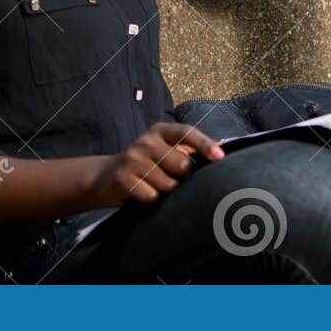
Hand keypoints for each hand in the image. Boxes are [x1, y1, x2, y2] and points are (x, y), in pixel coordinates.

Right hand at [87, 122, 223, 206]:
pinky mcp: (123, 178)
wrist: (106, 177)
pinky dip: (153, 199)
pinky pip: (152, 196)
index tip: (220, 156)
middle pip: (181, 164)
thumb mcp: (166, 149)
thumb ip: (192, 147)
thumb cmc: (146, 163)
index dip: (204, 144)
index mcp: (160, 131)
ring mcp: (132, 158)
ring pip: (168, 184)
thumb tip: (224, 145)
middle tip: (173, 178)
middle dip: (183, 176)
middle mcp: (145, 141)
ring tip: (157, 186)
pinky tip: (145, 193)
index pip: (186, 132)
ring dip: (167, 191)